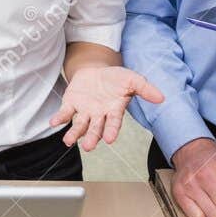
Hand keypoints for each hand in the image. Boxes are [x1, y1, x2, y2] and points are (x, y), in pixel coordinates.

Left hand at [47, 66, 163, 151]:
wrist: (96, 70)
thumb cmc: (115, 79)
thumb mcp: (132, 79)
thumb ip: (145, 89)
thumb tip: (161, 98)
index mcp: (114, 111)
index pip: (114, 123)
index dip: (112, 130)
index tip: (110, 139)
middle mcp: (99, 115)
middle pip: (95, 129)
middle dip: (92, 138)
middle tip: (89, 147)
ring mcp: (84, 111)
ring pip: (79, 125)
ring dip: (74, 134)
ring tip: (69, 141)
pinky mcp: (71, 104)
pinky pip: (65, 113)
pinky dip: (59, 118)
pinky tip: (54, 123)